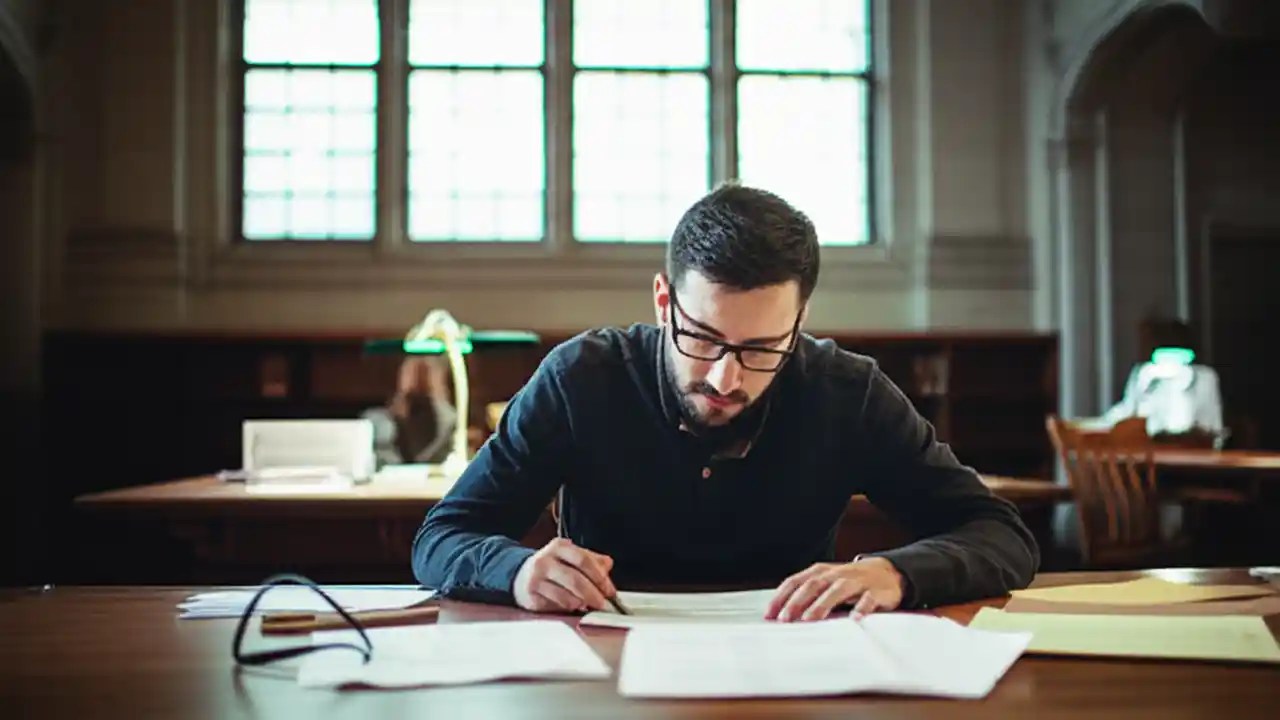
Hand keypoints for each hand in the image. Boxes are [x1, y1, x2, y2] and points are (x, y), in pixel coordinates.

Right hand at [512, 538, 616, 612]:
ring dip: (581, 604)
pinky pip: (555, 606)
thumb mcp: (570, 556)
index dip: (600, 577)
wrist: (520, 575)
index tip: (609, 590)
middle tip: (603, 603)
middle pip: (575, 579)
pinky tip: (573, 607)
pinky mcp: (531, 597)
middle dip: (593, 594)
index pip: (584, 560)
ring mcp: (536, 579)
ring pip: (565, 596)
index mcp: (559, 547)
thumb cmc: (552, 566)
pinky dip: (567, 608)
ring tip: (589, 606)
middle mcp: (545, 561)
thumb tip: (608, 566)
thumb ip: (591, 560)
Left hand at [765, 557, 904, 621]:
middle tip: (786, 619)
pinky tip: (854, 619)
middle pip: (813, 585)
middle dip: (797, 602)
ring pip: (837, 590)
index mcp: (820, 572)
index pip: (796, 581)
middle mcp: (836, 574)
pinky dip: (861, 608)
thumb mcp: (827, 584)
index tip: (770, 614)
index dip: (781, 597)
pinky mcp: (876, 591)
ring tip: (811, 619)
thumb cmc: (850, 582)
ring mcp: (856, 581)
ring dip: (822, 604)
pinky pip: (868, 599)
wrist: (887, 573)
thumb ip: (807, 597)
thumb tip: (782, 617)